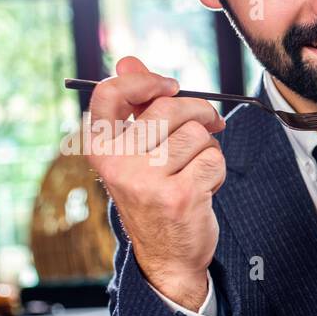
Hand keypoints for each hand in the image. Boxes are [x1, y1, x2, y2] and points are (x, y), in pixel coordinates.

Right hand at [85, 57, 225, 309]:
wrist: (167, 257)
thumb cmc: (153, 194)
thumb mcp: (136, 152)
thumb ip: (133, 106)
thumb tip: (128, 59)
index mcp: (99, 147)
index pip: (110, 94)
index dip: (144, 81)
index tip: (171, 86)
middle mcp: (117, 163)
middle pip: (170, 108)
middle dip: (200, 112)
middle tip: (211, 124)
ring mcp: (147, 180)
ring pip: (198, 135)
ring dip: (208, 150)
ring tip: (195, 171)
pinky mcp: (180, 195)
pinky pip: (214, 160)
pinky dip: (217, 171)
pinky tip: (203, 189)